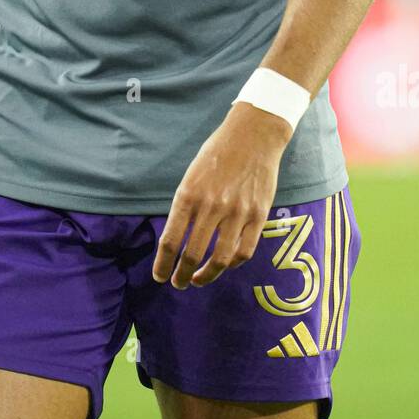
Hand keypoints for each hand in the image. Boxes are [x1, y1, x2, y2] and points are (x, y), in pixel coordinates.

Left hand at [152, 101, 292, 289]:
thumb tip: (177, 239)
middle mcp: (211, 206)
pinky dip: (232, 264)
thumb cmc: (218, 153)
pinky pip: (245, 251)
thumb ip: (185, 206)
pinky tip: (224, 265)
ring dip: (206, 276)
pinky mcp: (259, 215)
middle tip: (178, 283)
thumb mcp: (191, 175)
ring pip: (220, 260)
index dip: (162, 264)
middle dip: (182, 275)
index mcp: (188, 195)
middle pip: (193, 255)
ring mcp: (237, 212)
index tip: (160, 276)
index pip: (170, 240)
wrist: (253, 135)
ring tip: (198, 280)